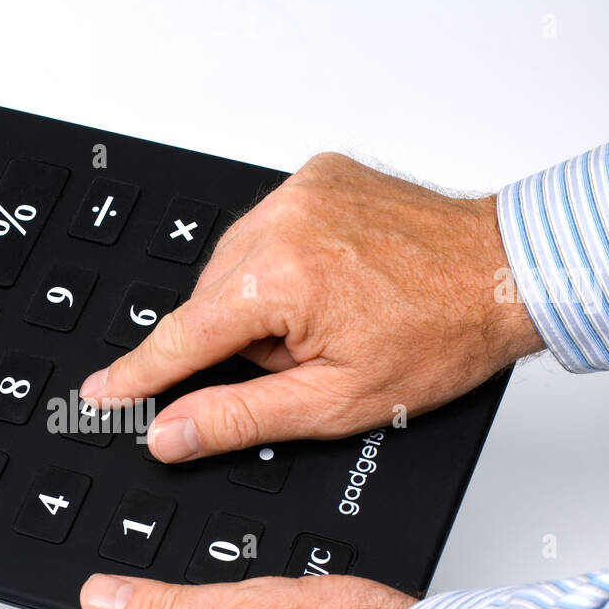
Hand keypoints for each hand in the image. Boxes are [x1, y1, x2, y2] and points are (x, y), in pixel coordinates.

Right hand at [80, 152, 542, 461]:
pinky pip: (266, 231)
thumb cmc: (441, 335)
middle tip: (310, 356)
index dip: (140, 375)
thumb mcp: (336, 402)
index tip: (101, 392)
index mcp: (280, 278)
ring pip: (236, 268)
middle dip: (245, 341)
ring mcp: (300, 191)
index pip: (183, 339)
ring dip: (263, 303)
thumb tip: (171, 432)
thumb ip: (240, 417)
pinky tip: (330, 284)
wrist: (507, 272)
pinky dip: (281, 266)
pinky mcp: (316, 175)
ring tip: (332, 318)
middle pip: (212, 304)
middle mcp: (281, 220)